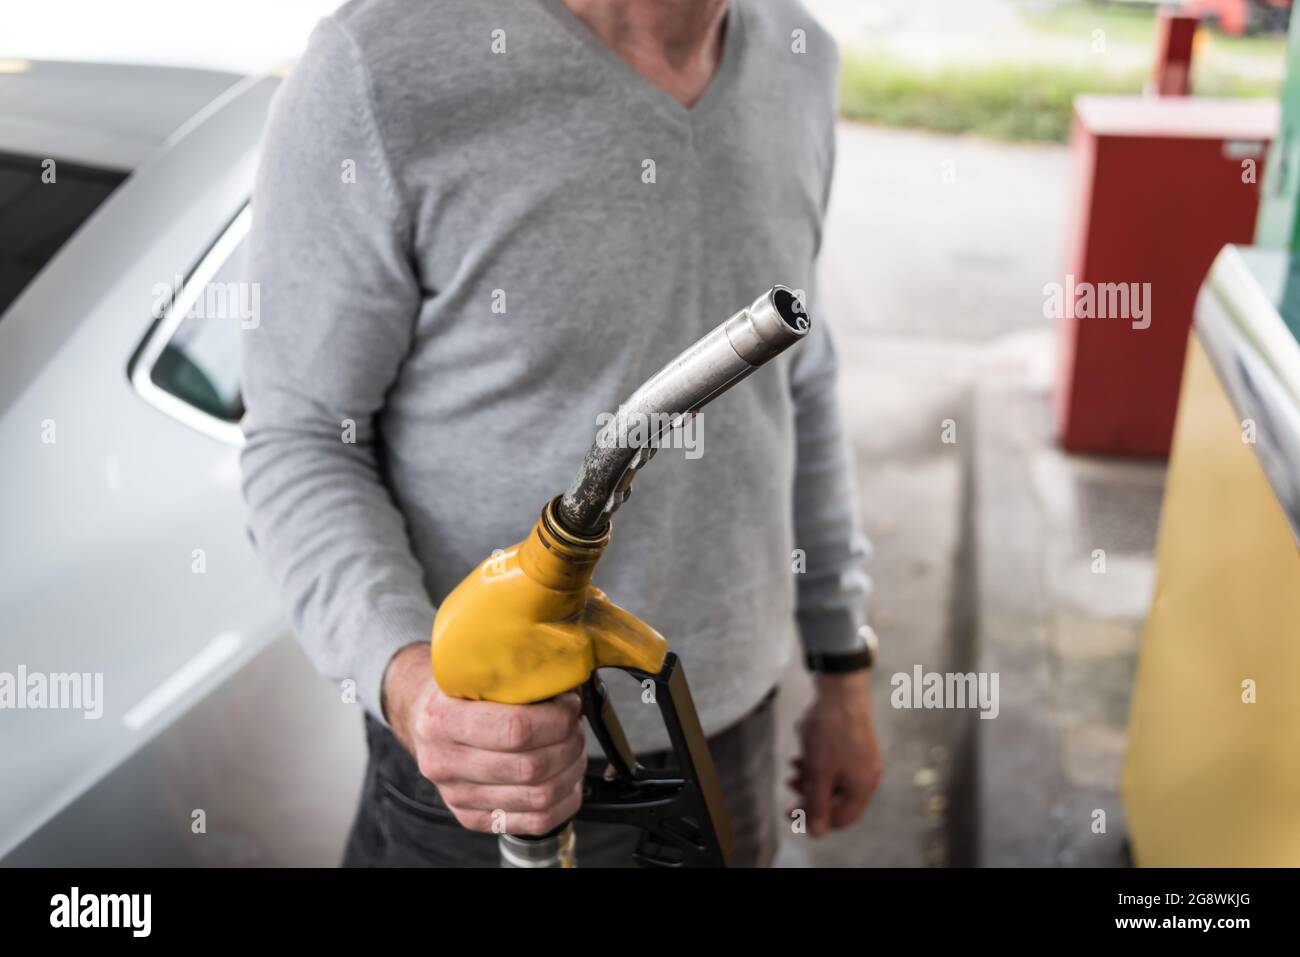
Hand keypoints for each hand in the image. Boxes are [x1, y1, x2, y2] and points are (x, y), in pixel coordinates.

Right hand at [382, 643, 585, 834]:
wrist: (427, 724)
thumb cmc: (459, 694)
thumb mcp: (474, 672)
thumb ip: (515, 678)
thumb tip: (569, 683)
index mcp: (442, 720)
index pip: (516, 729)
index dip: (556, 720)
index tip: (569, 706)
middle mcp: (443, 763)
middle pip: (531, 767)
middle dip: (568, 745)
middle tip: (575, 728)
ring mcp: (456, 796)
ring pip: (538, 797)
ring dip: (570, 772)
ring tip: (574, 750)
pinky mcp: (472, 818)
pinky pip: (534, 822)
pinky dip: (564, 802)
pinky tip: (568, 780)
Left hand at [786, 670, 883, 836]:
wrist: (840, 689)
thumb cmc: (830, 731)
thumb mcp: (818, 772)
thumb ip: (817, 804)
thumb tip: (816, 833)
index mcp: (863, 786)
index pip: (842, 818)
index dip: (817, 819)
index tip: (793, 813)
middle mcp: (868, 775)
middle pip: (837, 798)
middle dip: (810, 795)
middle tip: (789, 788)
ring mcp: (863, 759)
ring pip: (834, 779)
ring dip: (811, 778)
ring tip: (792, 769)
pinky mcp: (855, 744)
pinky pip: (836, 763)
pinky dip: (818, 763)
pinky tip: (800, 755)